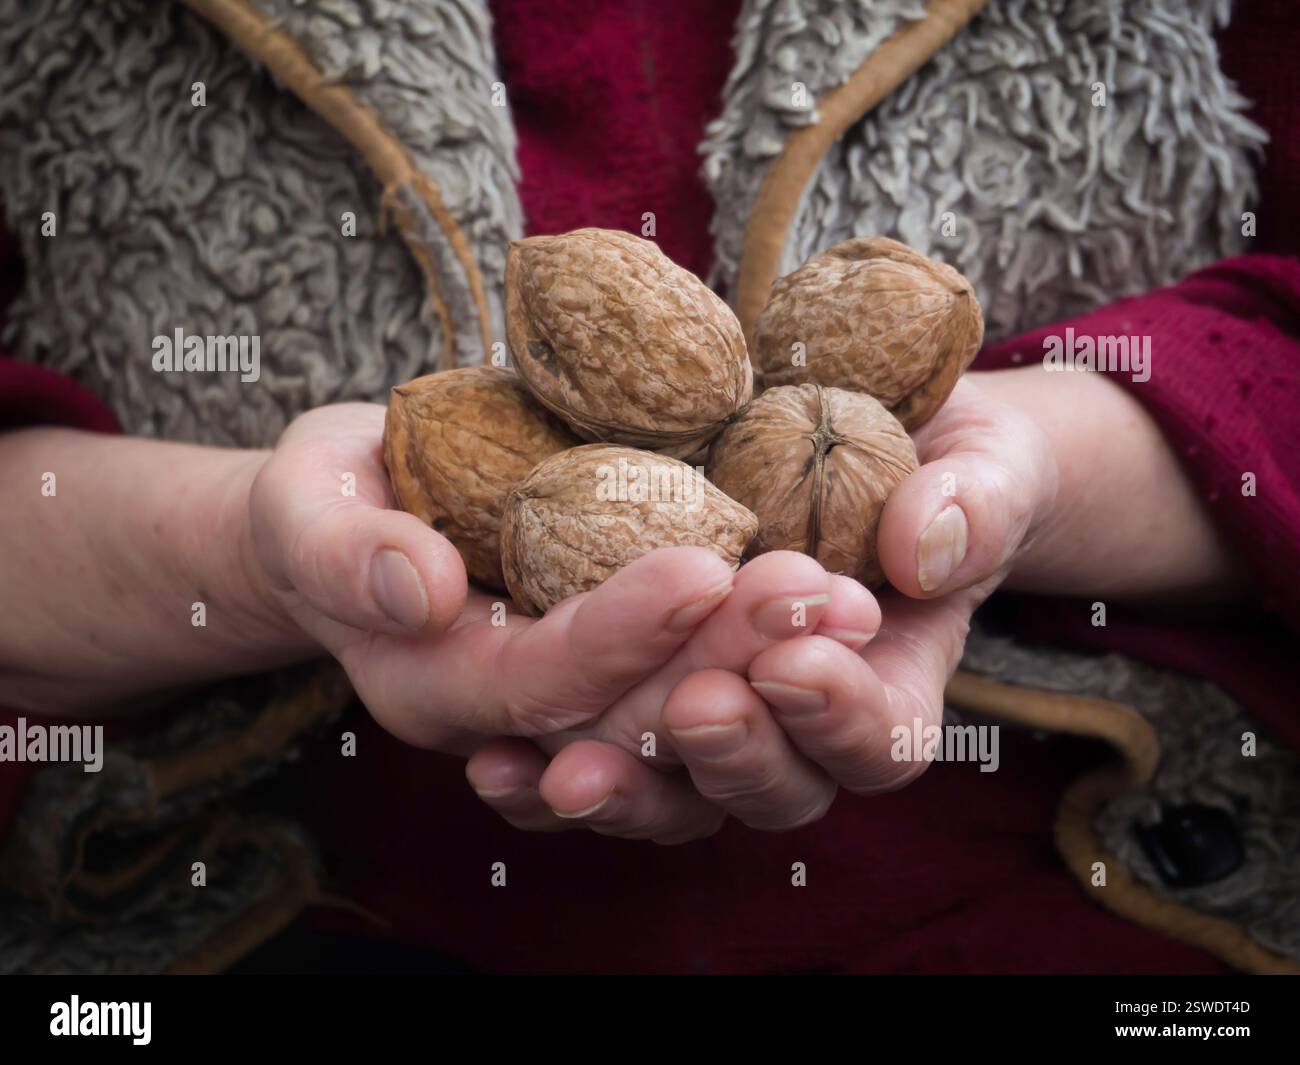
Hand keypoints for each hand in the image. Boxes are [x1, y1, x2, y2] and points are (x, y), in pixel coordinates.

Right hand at [247, 404, 878, 784]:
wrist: (354, 515)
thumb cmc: (326, 499)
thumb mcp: (304, 503)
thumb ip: (343, 549)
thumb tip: (421, 589)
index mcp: (431, 688)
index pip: (535, 684)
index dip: (616, 636)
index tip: (701, 568)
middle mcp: (511, 723)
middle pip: (628, 718)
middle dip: (722, 658)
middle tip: (814, 590)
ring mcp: (572, 710)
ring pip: (682, 724)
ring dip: (765, 669)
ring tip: (847, 603)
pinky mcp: (618, 680)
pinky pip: (698, 701)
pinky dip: (764, 667)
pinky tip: (830, 617)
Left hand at [466, 374, 1062, 838]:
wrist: (889, 450)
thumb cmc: (955, 465)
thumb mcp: (984, 466)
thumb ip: (973, 505)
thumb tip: (925, 547)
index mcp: (894, 684)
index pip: (880, 741)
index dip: (841, 718)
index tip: (794, 659)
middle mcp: (804, 726)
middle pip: (774, 787)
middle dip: (733, 754)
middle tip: (695, 706)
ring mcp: (724, 717)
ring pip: (679, 794)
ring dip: (629, 787)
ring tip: (567, 772)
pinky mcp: (644, 694)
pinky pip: (603, 757)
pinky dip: (547, 775)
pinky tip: (495, 761)